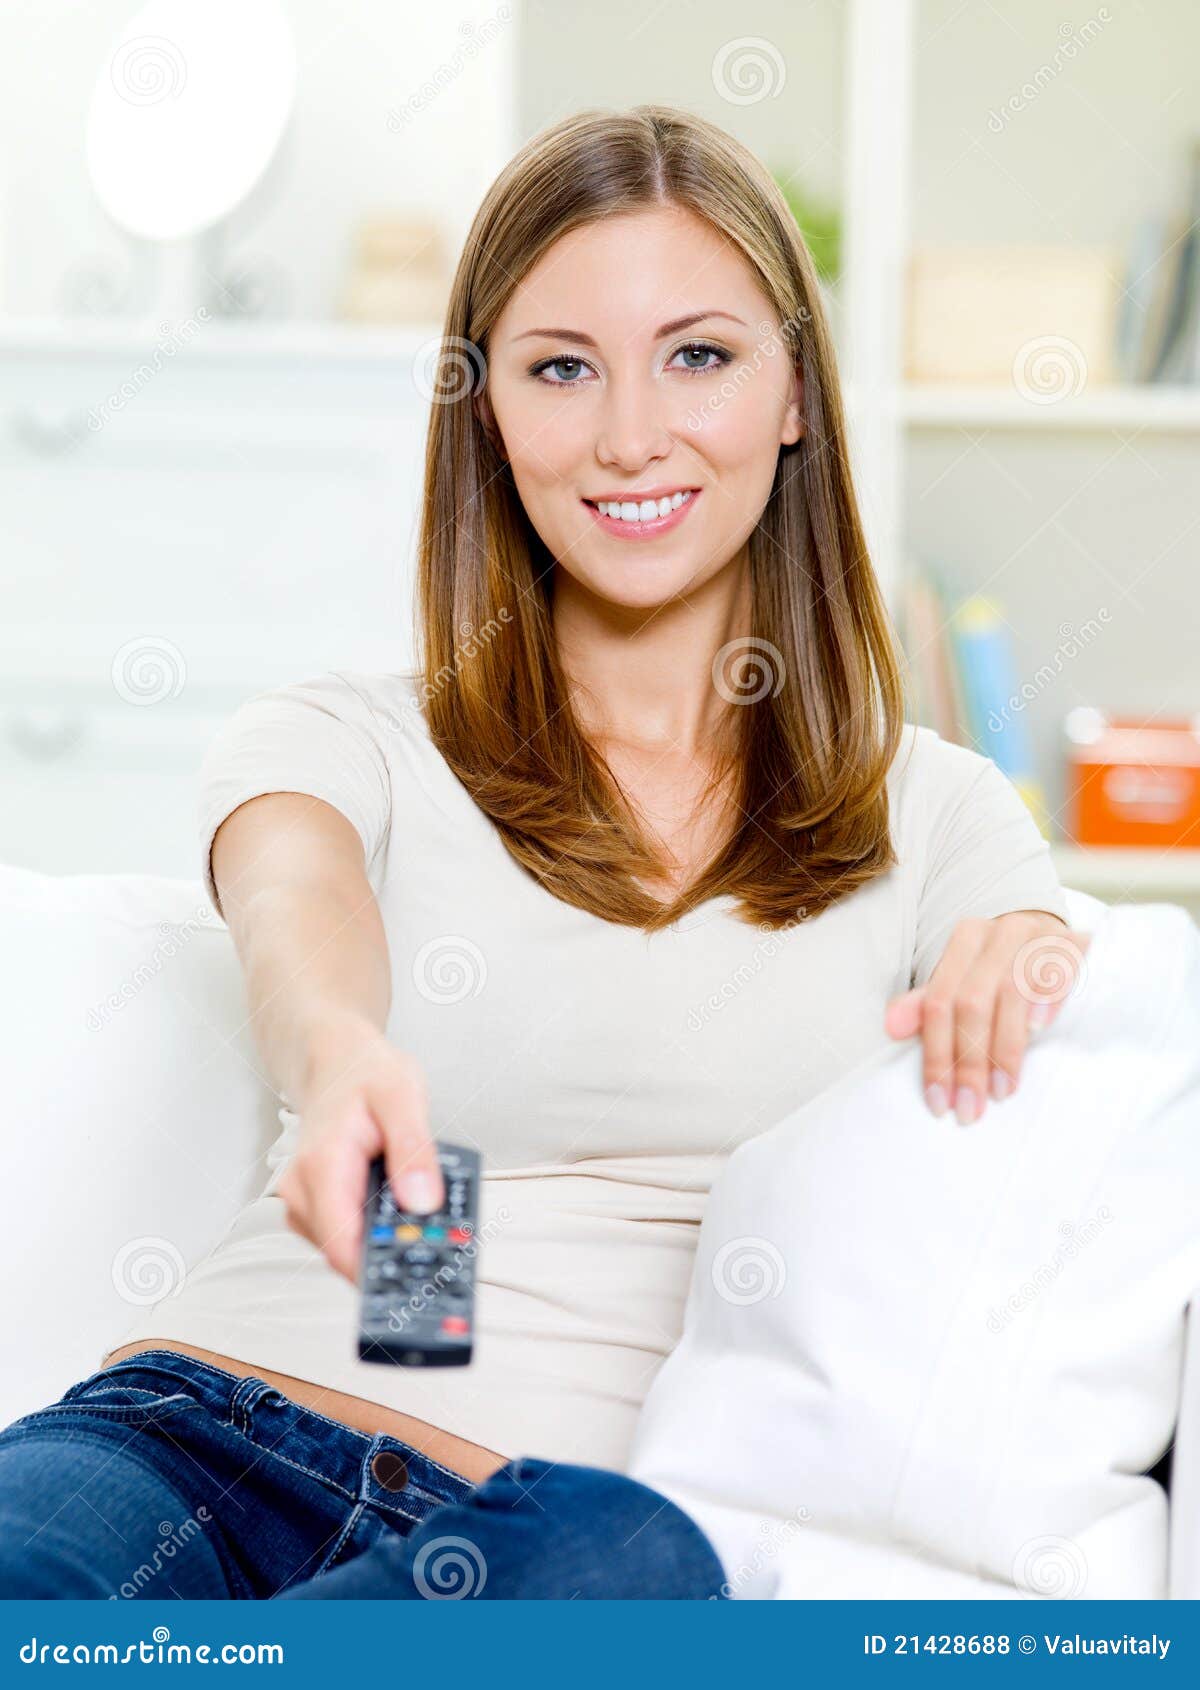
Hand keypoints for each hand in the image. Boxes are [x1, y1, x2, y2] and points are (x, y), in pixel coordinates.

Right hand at [276, 1018, 443, 1280]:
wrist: (336, 1060)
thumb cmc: (365, 1073)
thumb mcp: (402, 1096)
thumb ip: (414, 1151)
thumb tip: (422, 1203)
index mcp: (321, 1167)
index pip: (343, 1246)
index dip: (384, 1270)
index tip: (425, 1271)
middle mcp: (302, 1191)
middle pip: (348, 1254)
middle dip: (395, 1253)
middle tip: (440, 1238)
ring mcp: (305, 1202)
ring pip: (349, 1250)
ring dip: (387, 1242)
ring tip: (423, 1210)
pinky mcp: (316, 1207)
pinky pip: (349, 1235)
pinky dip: (378, 1230)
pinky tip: (401, 1207)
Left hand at [884, 911, 1090, 1125]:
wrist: (1051, 933)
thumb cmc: (1000, 968)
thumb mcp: (961, 982)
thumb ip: (926, 1006)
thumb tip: (890, 1028)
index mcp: (964, 940)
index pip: (939, 1003)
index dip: (937, 1056)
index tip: (940, 1102)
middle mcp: (997, 933)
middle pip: (972, 1002)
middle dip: (970, 1062)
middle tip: (971, 1108)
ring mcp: (1037, 936)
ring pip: (1012, 993)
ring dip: (1006, 1048)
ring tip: (1002, 1091)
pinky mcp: (1072, 945)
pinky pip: (1058, 972)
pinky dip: (1047, 1001)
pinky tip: (1040, 1031)